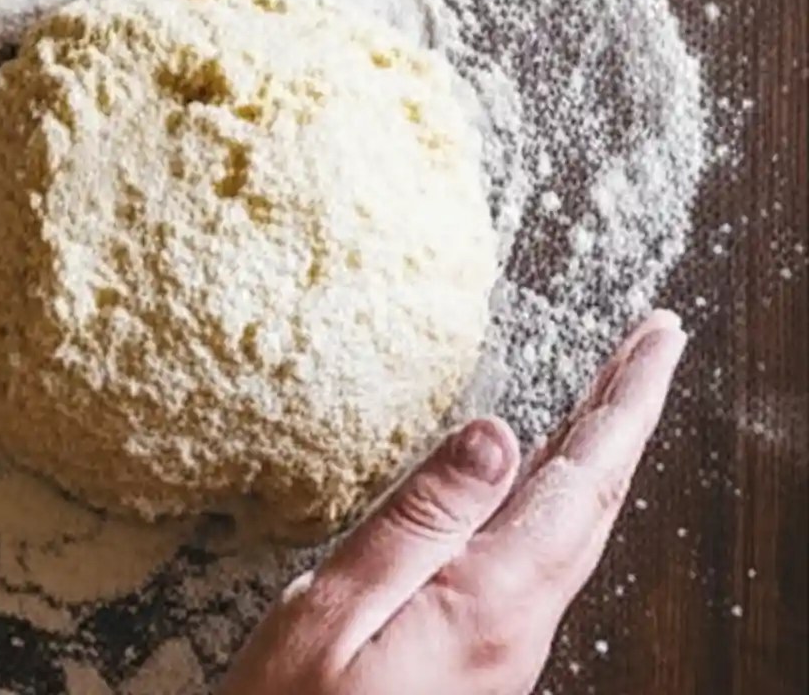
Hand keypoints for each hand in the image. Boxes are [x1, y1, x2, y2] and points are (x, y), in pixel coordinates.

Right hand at [220, 310, 686, 693]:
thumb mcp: (335, 608)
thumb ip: (416, 523)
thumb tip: (494, 436)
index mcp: (489, 601)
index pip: (581, 480)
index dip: (627, 401)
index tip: (659, 338)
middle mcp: (517, 625)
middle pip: (593, 501)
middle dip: (626, 414)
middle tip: (652, 344)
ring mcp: (506, 645)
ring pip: (572, 530)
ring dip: (598, 453)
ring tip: (609, 395)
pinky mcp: (483, 655)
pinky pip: (542, 558)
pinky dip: (559, 498)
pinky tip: (544, 480)